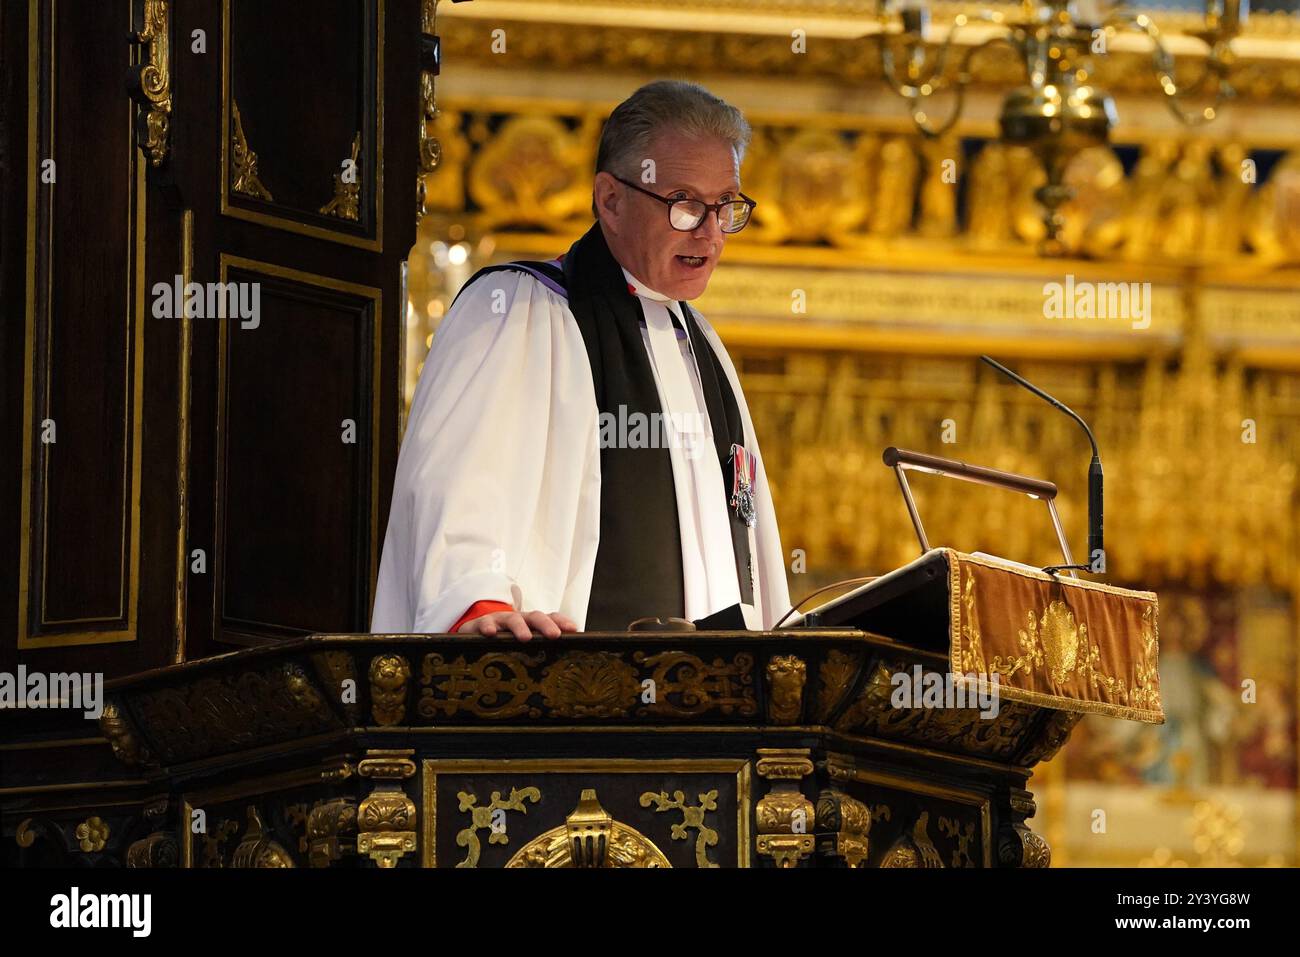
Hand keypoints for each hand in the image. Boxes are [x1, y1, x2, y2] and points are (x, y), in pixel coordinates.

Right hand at [457, 609, 577, 640]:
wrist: (474, 633)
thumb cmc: (505, 642)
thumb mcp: (523, 646)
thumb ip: (541, 651)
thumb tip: (565, 665)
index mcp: (532, 624)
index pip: (550, 618)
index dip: (562, 621)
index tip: (573, 629)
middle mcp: (519, 619)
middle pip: (535, 617)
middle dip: (546, 625)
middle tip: (554, 635)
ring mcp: (499, 620)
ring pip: (512, 619)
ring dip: (520, 627)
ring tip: (525, 638)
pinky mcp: (480, 624)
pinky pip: (484, 623)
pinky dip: (487, 627)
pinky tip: (490, 633)